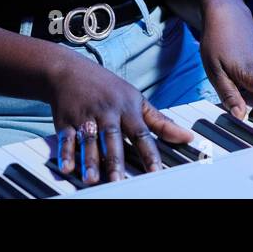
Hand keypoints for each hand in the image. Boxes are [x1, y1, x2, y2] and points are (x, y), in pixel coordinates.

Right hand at [47, 51, 193, 184]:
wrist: (70, 70)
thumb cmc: (108, 88)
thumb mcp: (136, 99)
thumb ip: (160, 121)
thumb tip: (187, 137)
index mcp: (127, 108)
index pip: (141, 133)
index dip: (149, 152)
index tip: (155, 171)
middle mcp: (107, 112)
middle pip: (112, 138)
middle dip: (115, 160)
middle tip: (118, 181)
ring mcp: (86, 116)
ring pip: (89, 140)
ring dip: (90, 160)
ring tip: (92, 179)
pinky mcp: (66, 121)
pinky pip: (66, 138)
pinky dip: (66, 153)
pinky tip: (67, 167)